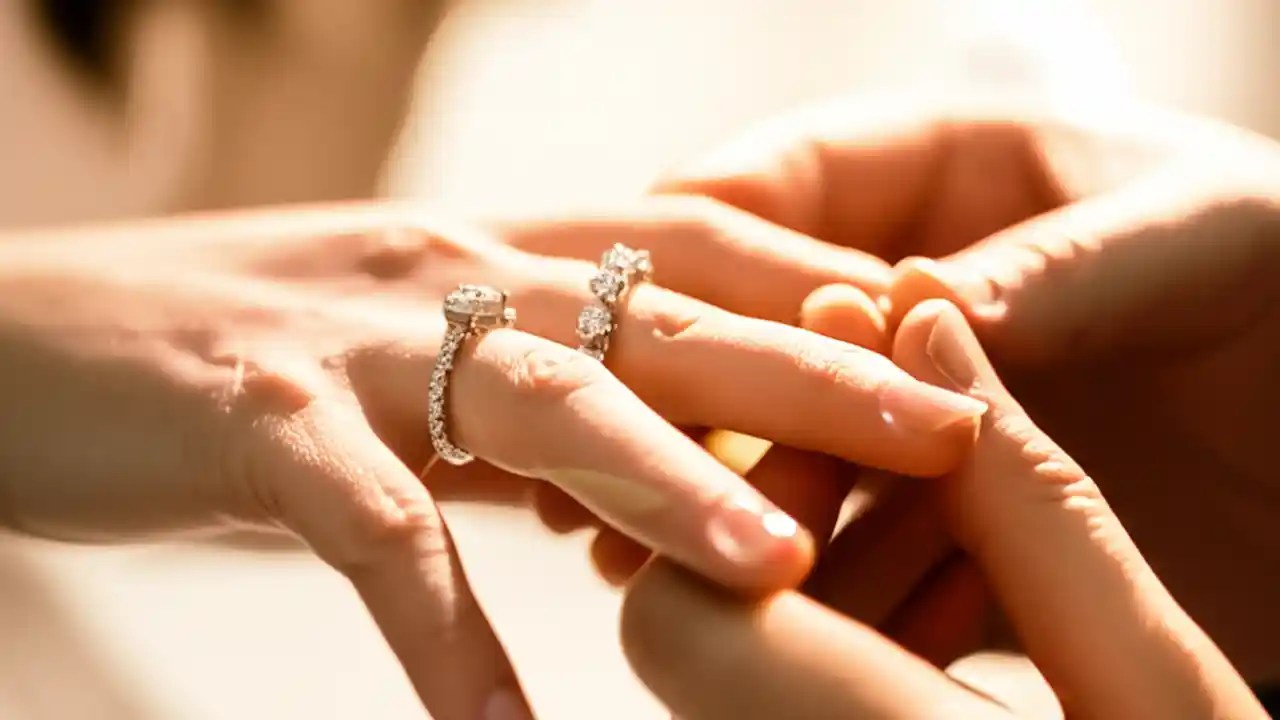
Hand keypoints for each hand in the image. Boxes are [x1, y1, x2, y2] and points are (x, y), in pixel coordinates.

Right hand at [0, 201, 982, 718]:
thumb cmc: (236, 359)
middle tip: (949, 432)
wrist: (21, 338)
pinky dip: (440, 637)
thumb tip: (634, 476)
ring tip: (779, 567)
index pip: (686, 254)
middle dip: (804, 372)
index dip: (813, 295)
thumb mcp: (410, 370)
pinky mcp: (251, 419)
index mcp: (490, 254)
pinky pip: (368, 535)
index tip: (933, 351)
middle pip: (656, 315)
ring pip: (540, 398)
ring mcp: (353, 343)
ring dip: (664, 486)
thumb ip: (520, 410)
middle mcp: (444, 275)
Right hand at [657, 101, 1279, 680]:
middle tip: (623, 426)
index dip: (705, 224)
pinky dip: (814, 562)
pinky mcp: (951, 509)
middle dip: (693, 371)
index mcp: (956, 173)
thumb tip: (906, 306)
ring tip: (654, 530)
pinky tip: (765, 595)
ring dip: (726, 477)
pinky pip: (860, 532)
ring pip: (788, 435)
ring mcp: (920, 404)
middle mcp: (915, 290)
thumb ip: (1052, 268)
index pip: (791, 175)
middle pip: (760, 318)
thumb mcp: (1192, 237)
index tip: (642, 283)